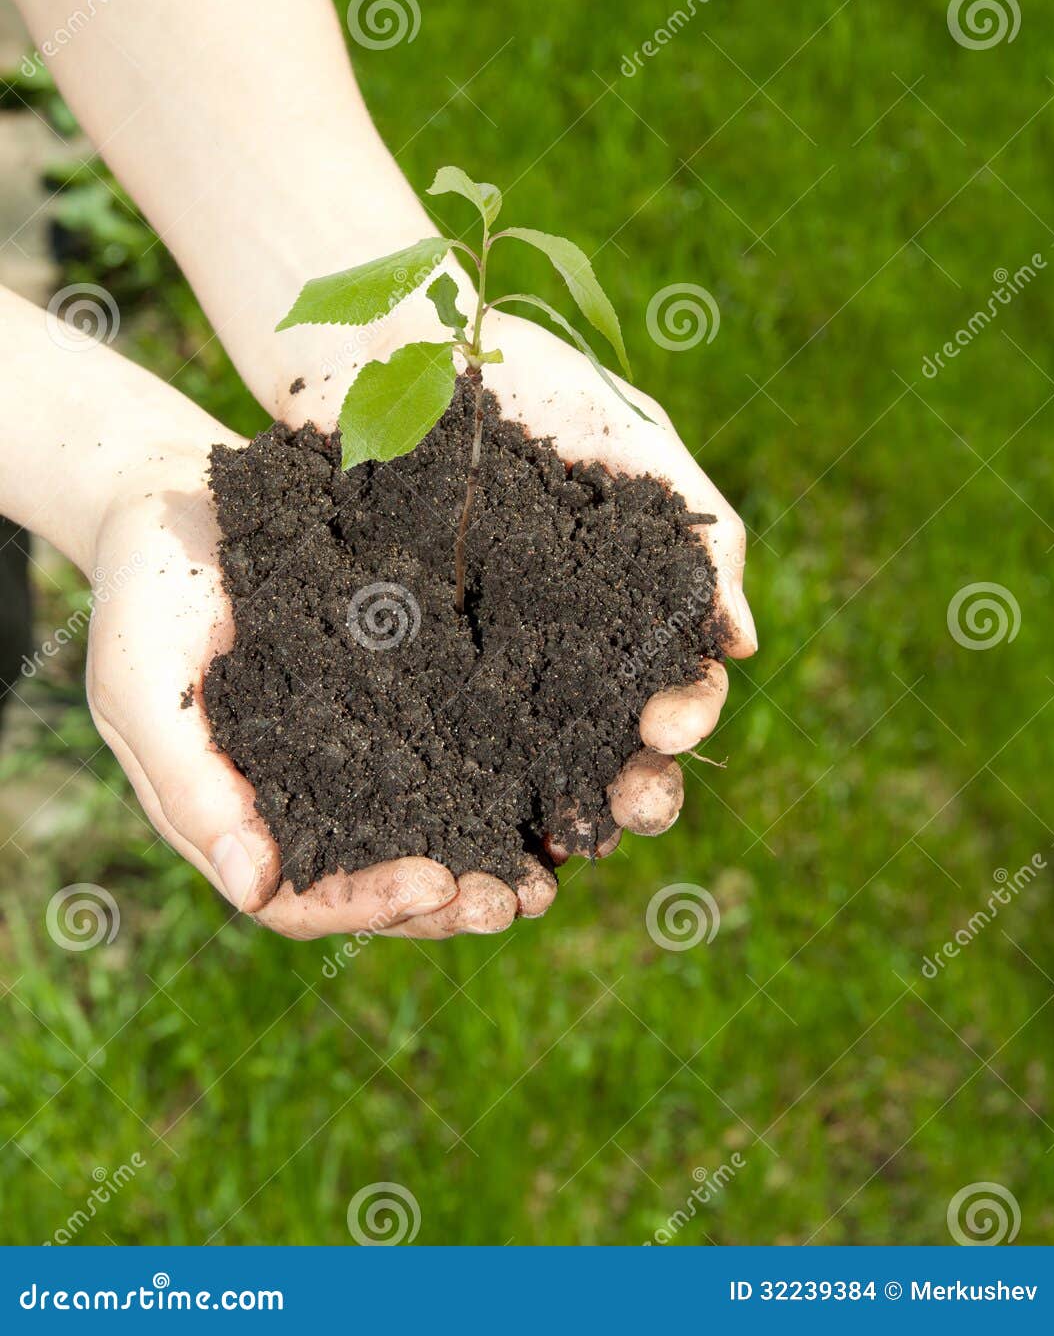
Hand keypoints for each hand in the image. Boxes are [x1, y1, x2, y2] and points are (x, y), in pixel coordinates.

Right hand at [86, 438, 556, 939]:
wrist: (178, 495)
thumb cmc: (145, 593)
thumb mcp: (143, 687)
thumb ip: (189, 785)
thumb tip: (254, 890)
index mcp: (244, 815)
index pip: (308, 899)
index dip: (372, 905)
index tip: (438, 885)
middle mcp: (311, 795)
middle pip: (384, 878)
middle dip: (454, 901)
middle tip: (522, 900)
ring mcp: (359, 745)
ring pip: (432, 825)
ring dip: (492, 855)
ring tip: (557, 865)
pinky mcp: (401, 688)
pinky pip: (459, 743)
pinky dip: (507, 774)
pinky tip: (563, 775)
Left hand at [279, 294, 756, 866]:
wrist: (392, 339)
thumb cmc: (524, 370)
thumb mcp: (628, 432)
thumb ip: (694, 527)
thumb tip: (742, 641)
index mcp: (625, 593)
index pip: (675, 677)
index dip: (685, 709)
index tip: (670, 723)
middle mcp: (562, 639)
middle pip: (613, 739)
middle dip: (637, 783)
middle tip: (634, 806)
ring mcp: (483, 654)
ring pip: (532, 758)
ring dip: (560, 808)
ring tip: (566, 841)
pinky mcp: (406, 655)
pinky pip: (436, 737)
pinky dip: (457, 788)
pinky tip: (466, 824)